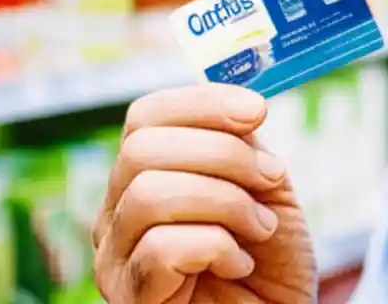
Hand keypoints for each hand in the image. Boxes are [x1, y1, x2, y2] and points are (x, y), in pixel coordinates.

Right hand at [93, 84, 317, 302]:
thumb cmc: (267, 260)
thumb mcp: (264, 190)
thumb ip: (243, 146)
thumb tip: (240, 104)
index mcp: (142, 177)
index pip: (144, 117)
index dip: (202, 103)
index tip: (258, 111)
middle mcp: (114, 214)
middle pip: (142, 150)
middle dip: (224, 154)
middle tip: (272, 179)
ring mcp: (115, 259)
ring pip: (149, 195)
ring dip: (226, 203)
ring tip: (260, 228)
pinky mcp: (130, 299)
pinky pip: (162, 248)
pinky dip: (217, 248)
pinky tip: (238, 263)